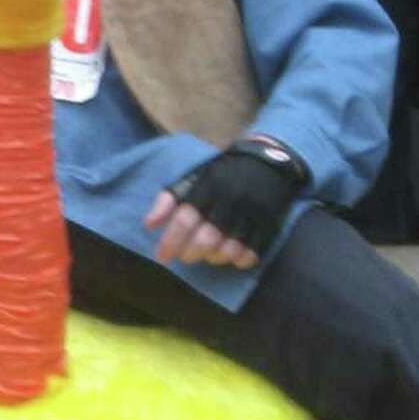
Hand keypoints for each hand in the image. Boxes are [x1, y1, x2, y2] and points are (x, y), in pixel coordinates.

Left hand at [143, 142, 307, 270]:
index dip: (170, 241)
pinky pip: (253, 252)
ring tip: (207, 255)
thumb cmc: (223, 174)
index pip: (185, 219)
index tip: (162, 257)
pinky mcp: (270, 223)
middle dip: (191, 254)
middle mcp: (230, 200)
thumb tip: (148, 225)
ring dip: (213, 258)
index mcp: (209, 186)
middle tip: (186, 256)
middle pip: (206, 238)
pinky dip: (239, 260)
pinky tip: (231, 258)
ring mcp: (252, 213)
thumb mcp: (194, 178)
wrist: (269, 160)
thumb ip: (169, 199)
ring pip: (229, 249)